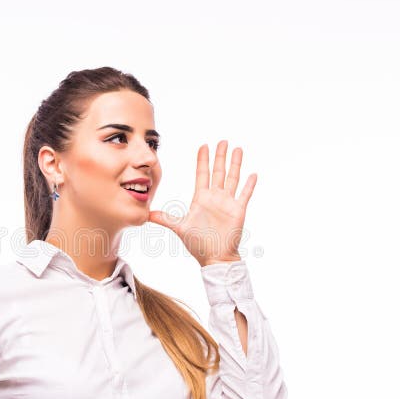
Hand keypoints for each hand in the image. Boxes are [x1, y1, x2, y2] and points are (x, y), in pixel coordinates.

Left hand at [149, 140, 256, 266]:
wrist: (214, 258)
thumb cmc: (198, 243)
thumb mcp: (179, 228)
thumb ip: (164, 219)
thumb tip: (146, 215)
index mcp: (201, 198)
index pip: (202, 174)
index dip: (202, 160)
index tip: (203, 145)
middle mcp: (215, 197)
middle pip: (218, 171)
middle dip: (220, 156)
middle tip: (223, 141)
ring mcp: (227, 203)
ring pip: (232, 178)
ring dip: (236, 164)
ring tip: (238, 149)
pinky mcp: (238, 210)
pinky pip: (245, 194)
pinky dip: (249, 185)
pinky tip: (253, 174)